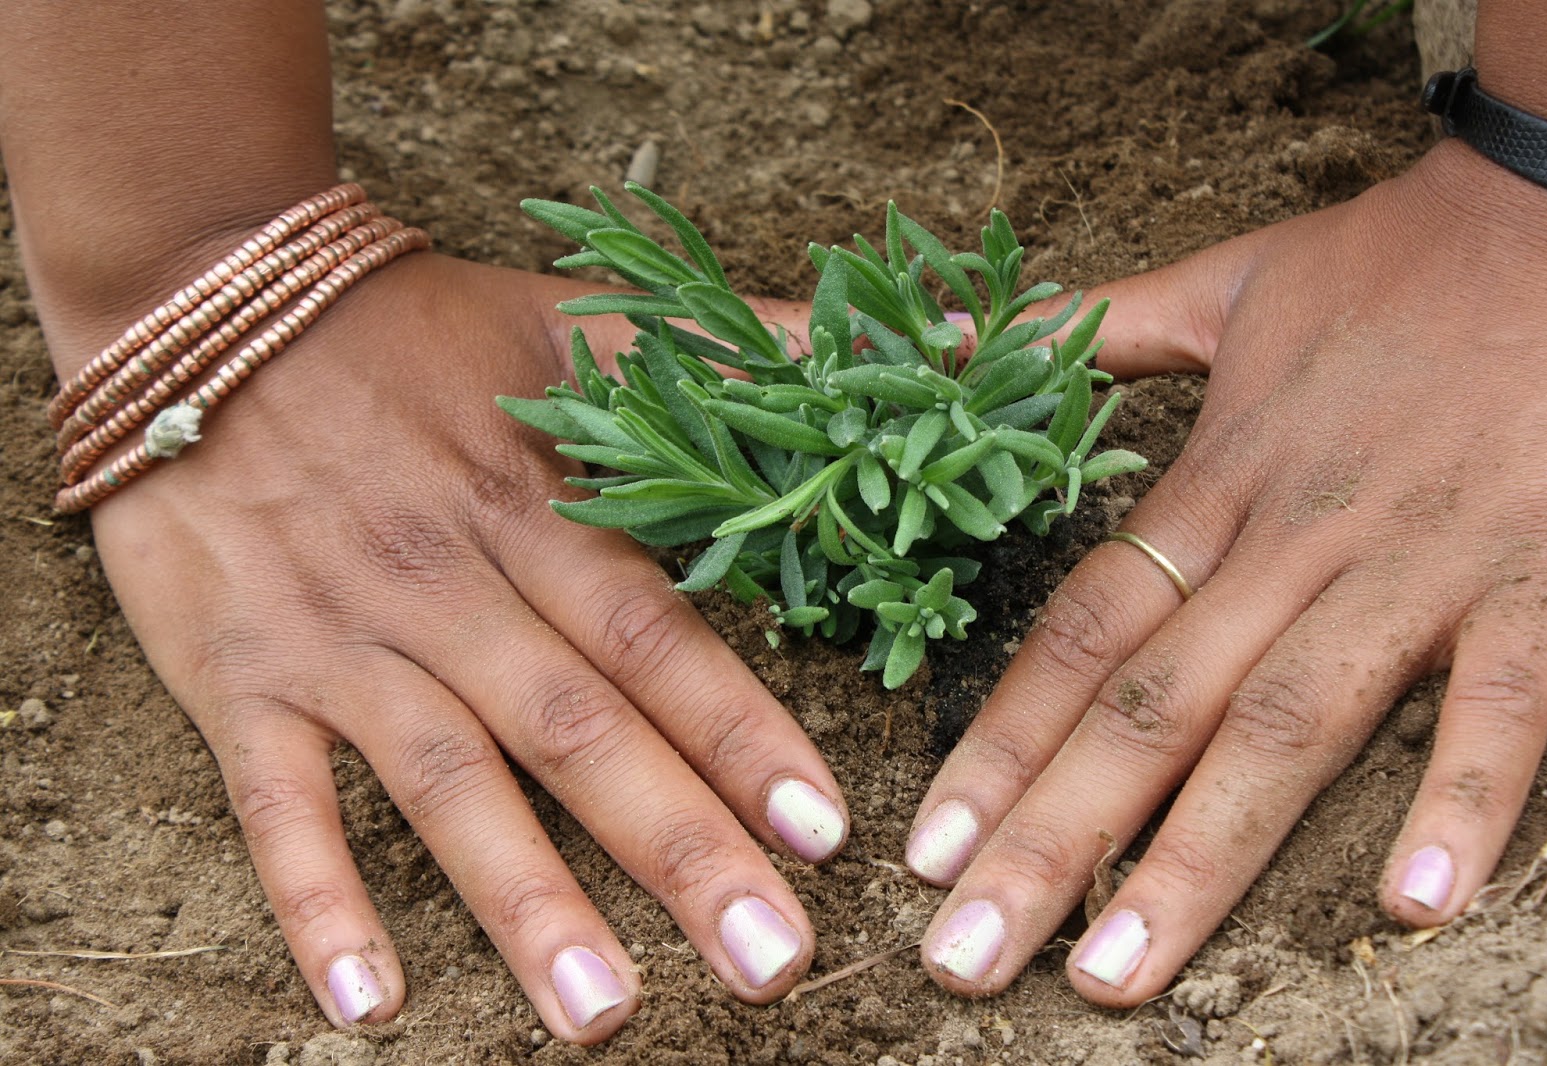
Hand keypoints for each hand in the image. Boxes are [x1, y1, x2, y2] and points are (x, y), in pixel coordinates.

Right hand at [84, 252, 842, 1041]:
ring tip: (603, 1013)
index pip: (659, 638)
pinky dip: (315, 900)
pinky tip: (367, 1003)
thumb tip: (958, 331)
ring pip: (445, 782)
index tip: (824, 835)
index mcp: (543, 509)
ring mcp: (344, 638)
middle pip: (578, 732)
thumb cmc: (418, 324)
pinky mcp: (241, 675)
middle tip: (770, 965)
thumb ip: (759, 344)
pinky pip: (274, 802)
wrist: (211, 293)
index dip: (743, 733)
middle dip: (679, 852)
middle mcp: (453, 587)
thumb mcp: (588, 314)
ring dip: (524, 900)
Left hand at [906, 139, 1546, 1003]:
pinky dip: (1460, 793)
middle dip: (1051, 840)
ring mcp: (1417, 566)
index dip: (997, 745)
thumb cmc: (1387, 264)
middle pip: (1149, 707)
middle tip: (966, 958)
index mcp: (1216, 484)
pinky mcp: (1544, 581)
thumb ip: (1088, 329)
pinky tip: (1412, 902)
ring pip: (1288, 726)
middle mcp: (1295, 540)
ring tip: (1114, 972)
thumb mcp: (1216, 289)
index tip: (927, 850)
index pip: (1078, 634)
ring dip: (1197, 858)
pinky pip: (1498, 700)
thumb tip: (950, 336)